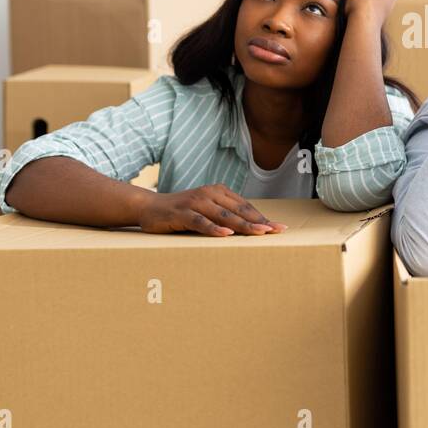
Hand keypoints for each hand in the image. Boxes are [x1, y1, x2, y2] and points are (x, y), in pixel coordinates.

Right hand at [138, 185, 286, 236]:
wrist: (149, 207)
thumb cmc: (182, 213)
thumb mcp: (205, 211)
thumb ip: (224, 215)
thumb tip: (249, 229)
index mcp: (218, 192)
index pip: (245, 206)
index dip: (262, 217)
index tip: (278, 228)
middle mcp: (209, 194)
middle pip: (238, 210)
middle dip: (259, 222)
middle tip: (275, 231)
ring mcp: (195, 202)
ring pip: (223, 216)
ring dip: (243, 225)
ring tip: (259, 233)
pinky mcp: (181, 213)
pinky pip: (200, 222)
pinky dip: (214, 228)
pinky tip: (226, 235)